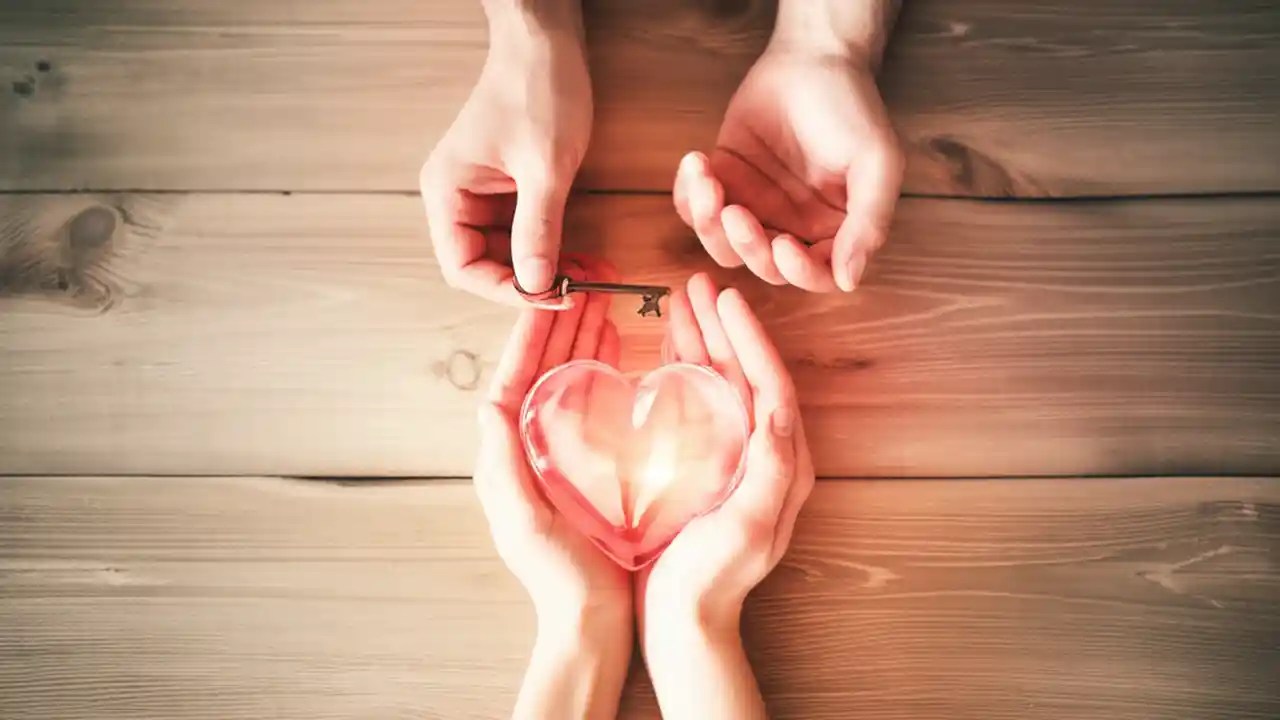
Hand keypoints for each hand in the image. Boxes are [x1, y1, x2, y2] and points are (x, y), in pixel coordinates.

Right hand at [421, 1, 590, 305]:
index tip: (548, 297)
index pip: (462, 267)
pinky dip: (549, 250)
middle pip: (482, 266)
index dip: (503, 290)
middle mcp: (456, 198)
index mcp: (447, 191)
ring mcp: (482, 196)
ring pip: (506, 255)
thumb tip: (536, 284)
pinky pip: (523, 235)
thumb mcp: (544, 165)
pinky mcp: (508, 192)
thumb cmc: (537, 89)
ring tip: (583, 277)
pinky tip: (578, 257)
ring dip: (542, 271)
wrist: (547, 45)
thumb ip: (538, 228)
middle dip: (527, 284)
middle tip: (573, 292)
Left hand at [474, 258, 632, 717]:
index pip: (517, 375)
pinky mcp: (592, 462)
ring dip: (584, 340)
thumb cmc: (556, 572)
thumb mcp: (521, 517)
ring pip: (570, 379)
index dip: (533, 330)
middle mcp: (532, 444)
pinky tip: (620, 351)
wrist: (592, 618)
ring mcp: (563, 451)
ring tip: (604, 304)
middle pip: (545, 368)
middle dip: (562, 323)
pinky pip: (594, 404)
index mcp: (510, 450)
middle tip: (587, 284)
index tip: (551, 290)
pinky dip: (604, 371)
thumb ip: (501, 462)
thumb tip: (487, 402)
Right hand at [638, 273, 814, 718]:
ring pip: (721, 384)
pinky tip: (666, 353)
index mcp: (780, 463)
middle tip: (697, 285)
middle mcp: (762, 455)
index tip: (725, 298)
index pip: (771, 383)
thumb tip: (778, 406)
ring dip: (704, 342)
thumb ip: (769, 467)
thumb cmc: (713, 580)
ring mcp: (733, 460)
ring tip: (679, 303)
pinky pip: (699, 405)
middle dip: (724, 327)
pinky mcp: (705, 468)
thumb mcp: (748, 524)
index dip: (751, 337)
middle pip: (746, 374)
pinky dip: (685, 371)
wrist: (685, 624)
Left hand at [675, 46, 903, 292]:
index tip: (782, 246)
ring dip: (709, 224)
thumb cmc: (851, 106)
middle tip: (734, 211)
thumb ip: (869, 222)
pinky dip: (688, 197)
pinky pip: (695, 211)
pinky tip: (696, 162)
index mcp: (835, 230)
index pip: (816, 274)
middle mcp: (795, 227)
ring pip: (724, 245)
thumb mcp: (877, 162)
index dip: (797, 271)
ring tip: (707, 181)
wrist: (812, 58)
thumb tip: (850, 280)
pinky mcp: (724, 184)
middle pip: (764, 266)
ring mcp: (756, 208)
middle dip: (746, 245)